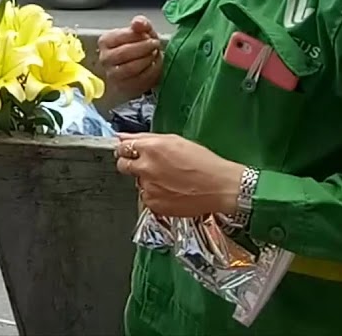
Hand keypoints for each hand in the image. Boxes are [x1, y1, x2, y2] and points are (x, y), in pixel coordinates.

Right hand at [97, 16, 161, 97]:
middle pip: (124, 53)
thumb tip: (138, 22)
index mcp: (105, 41)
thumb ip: (141, 23)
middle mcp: (105, 58)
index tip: (150, 35)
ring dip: (147, 60)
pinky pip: (138, 80)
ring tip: (154, 54)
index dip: (138, 36)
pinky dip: (150, 72)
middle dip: (144, 48)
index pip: (121, 37)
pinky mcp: (123, 86)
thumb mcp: (142, 31)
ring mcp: (112, 74)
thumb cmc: (139, 46)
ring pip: (131, 68)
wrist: (142, 65)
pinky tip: (154, 65)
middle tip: (155, 44)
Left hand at [114, 133, 245, 217]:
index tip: (128, 151)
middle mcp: (146, 168)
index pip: (122, 147)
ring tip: (168, 179)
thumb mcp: (174, 141)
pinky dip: (154, 194)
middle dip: (130, 164)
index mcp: (151, 148)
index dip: (125, 149)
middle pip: (123, 166)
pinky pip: (146, 197)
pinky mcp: (154, 204)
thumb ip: (144, 138)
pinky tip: (171, 190)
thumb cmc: (202, 162)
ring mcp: (148, 188)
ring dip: (146, 180)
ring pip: (137, 182)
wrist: (219, 187)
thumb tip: (122, 137)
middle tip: (148, 166)